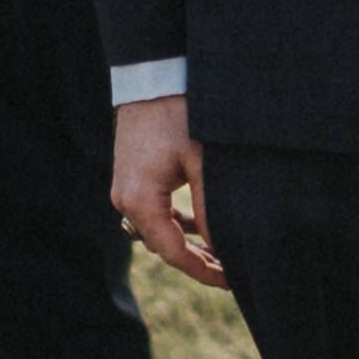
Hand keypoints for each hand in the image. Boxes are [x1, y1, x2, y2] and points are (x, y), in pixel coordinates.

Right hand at [108, 98, 223, 285]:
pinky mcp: (131, 179)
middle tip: (233, 273)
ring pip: (160, 231)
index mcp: (139, 200)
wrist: (152, 77)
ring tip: (224, 254)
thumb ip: (212, 209)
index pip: (173, 253)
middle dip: (199, 261)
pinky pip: (155, 212)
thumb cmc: (180, 116)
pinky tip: (204, 229)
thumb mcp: (203, 164)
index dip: (204, 271)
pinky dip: (178, 223)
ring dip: (190, 243)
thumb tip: (225, 247)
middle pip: (164, 246)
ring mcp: (125, 190)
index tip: (233, 281)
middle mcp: (125, 200)